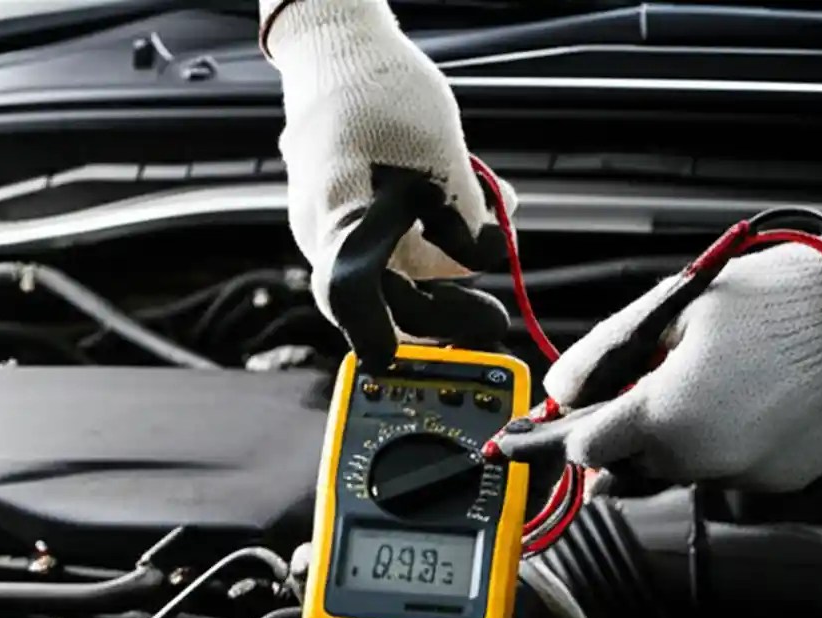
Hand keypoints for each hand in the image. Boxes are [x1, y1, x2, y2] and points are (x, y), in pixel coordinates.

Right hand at [261, 0, 516, 370]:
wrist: (340, 57)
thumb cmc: (378, 90)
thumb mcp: (440, 148)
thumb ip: (464, 212)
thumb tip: (488, 258)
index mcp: (337, 211)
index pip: (351, 289)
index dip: (376, 330)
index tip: (398, 357)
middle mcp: (328, 234)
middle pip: (383, 299)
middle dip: (442, 308)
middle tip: (491, 316)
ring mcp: (336, 233)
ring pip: (397, 278)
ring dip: (450, 264)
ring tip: (493, 219)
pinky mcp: (353, 225)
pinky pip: (396, 254)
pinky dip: (437, 242)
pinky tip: (469, 210)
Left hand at [493, 221, 821, 490]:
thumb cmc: (771, 299)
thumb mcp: (668, 310)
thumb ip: (602, 355)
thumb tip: (560, 389)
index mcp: (665, 417)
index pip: (583, 447)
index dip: (556, 435)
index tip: (530, 435)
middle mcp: (701, 460)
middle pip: (626, 462)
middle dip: (617, 431)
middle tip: (629, 387)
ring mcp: (744, 476)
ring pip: (676, 469)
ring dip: (668, 438)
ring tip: (697, 380)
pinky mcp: (779, 482)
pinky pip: (724, 469)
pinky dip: (717, 443)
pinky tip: (740, 398)